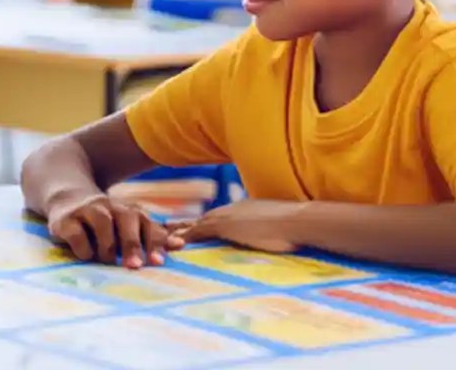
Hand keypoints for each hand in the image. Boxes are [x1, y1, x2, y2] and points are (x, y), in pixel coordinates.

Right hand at [45, 193, 183, 267]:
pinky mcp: (65, 220)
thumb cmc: (105, 221)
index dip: (154, 242)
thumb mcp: (127, 225)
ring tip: (110, 262)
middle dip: (133, 244)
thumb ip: (152, 236)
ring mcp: (87, 210)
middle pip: (127, 220)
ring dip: (108, 246)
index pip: (147, 224)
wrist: (66, 196)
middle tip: (135, 266)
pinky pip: (77, 234)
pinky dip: (84, 248)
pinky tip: (86, 256)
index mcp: (130, 211)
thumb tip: (180, 245)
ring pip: (103, 223)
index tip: (158, 262)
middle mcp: (111, 207)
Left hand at [169, 199, 300, 253]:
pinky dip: (182, 239)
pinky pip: (196, 233)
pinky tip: (171, 245)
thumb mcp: (276, 229)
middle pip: (199, 219)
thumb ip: (269, 232)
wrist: (297, 220)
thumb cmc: (294, 228)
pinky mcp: (222, 227)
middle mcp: (229, 210)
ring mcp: (224, 217)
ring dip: (176, 233)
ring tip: (158, 238)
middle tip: (163, 228)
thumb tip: (276, 240)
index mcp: (240, 210)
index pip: (214, 218)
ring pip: (193, 225)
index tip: (186, 227)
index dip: (199, 223)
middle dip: (181, 225)